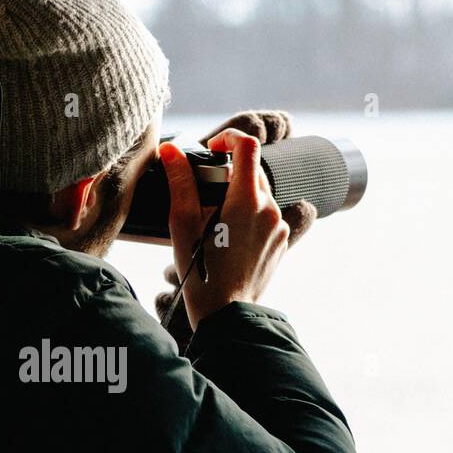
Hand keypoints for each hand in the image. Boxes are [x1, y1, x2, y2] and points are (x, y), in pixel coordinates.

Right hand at [154, 108, 315, 334]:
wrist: (226, 313)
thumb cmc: (201, 271)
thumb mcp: (182, 224)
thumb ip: (180, 182)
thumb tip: (170, 151)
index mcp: (247, 199)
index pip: (247, 146)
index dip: (228, 139)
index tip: (212, 148)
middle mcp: (270, 208)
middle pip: (252, 171)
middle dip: (228, 172)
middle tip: (203, 192)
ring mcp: (278, 227)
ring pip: (259, 196)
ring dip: (238, 197)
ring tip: (214, 222)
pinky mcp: (281, 243)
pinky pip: (266, 218)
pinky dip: (248, 218)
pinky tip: (228, 239)